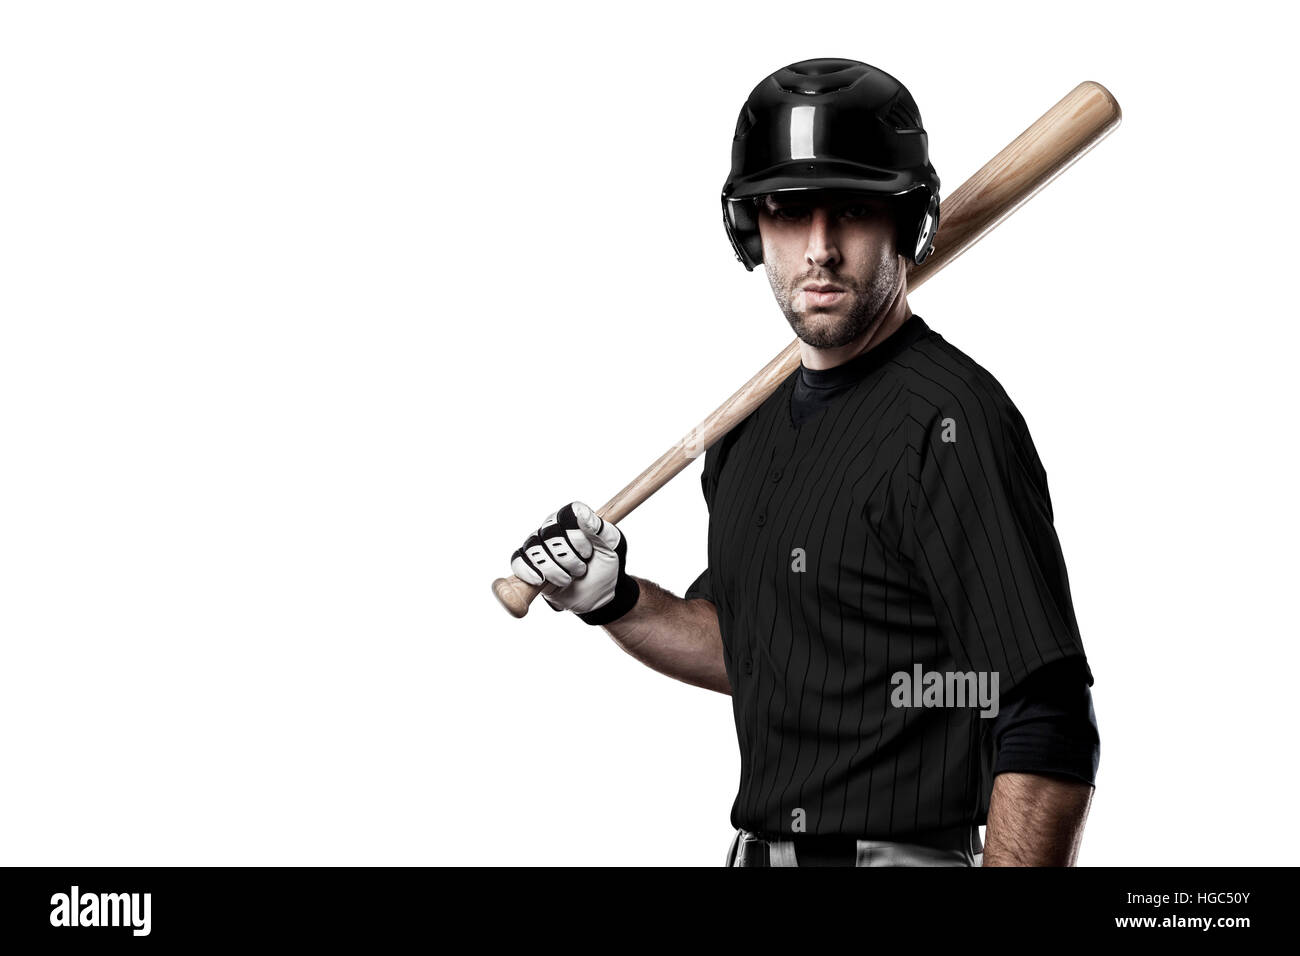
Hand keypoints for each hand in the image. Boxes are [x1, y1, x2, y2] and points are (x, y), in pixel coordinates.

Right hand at [510, 501, 639, 623]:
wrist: (599, 595)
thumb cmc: (607, 565)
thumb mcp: (612, 547)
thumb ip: (599, 528)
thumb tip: (581, 513)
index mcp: (573, 518)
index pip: (567, 515)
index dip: (577, 537)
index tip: (588, 552)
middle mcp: (553, 528)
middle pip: (550, 535)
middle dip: (569, 558)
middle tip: (581, 569)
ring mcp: (539, 546)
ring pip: (535, 550)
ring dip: (554, 570)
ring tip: (568, 579)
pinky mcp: (529, 564)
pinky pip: (518, 561)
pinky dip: (528, 571)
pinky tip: (540, 580)